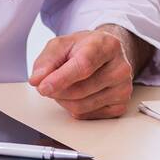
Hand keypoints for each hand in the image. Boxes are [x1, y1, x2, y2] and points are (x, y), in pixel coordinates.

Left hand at [28, 25, 145, 119]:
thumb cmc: (84, 48)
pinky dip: (74, 108)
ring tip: (64, 86)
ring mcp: (123, 88)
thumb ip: (47, 60)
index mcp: (106, 45)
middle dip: (57, 90)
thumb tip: (37, 80)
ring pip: (81, 106)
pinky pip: (87, 115)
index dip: (60, 79)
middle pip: (79, 90)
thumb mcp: (61, 45)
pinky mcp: (120, 106)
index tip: (43, 87)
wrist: (105, 54)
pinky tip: (77, 95)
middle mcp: (120, 67)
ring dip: (63, 100)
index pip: (83, 66)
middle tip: (49, 83)